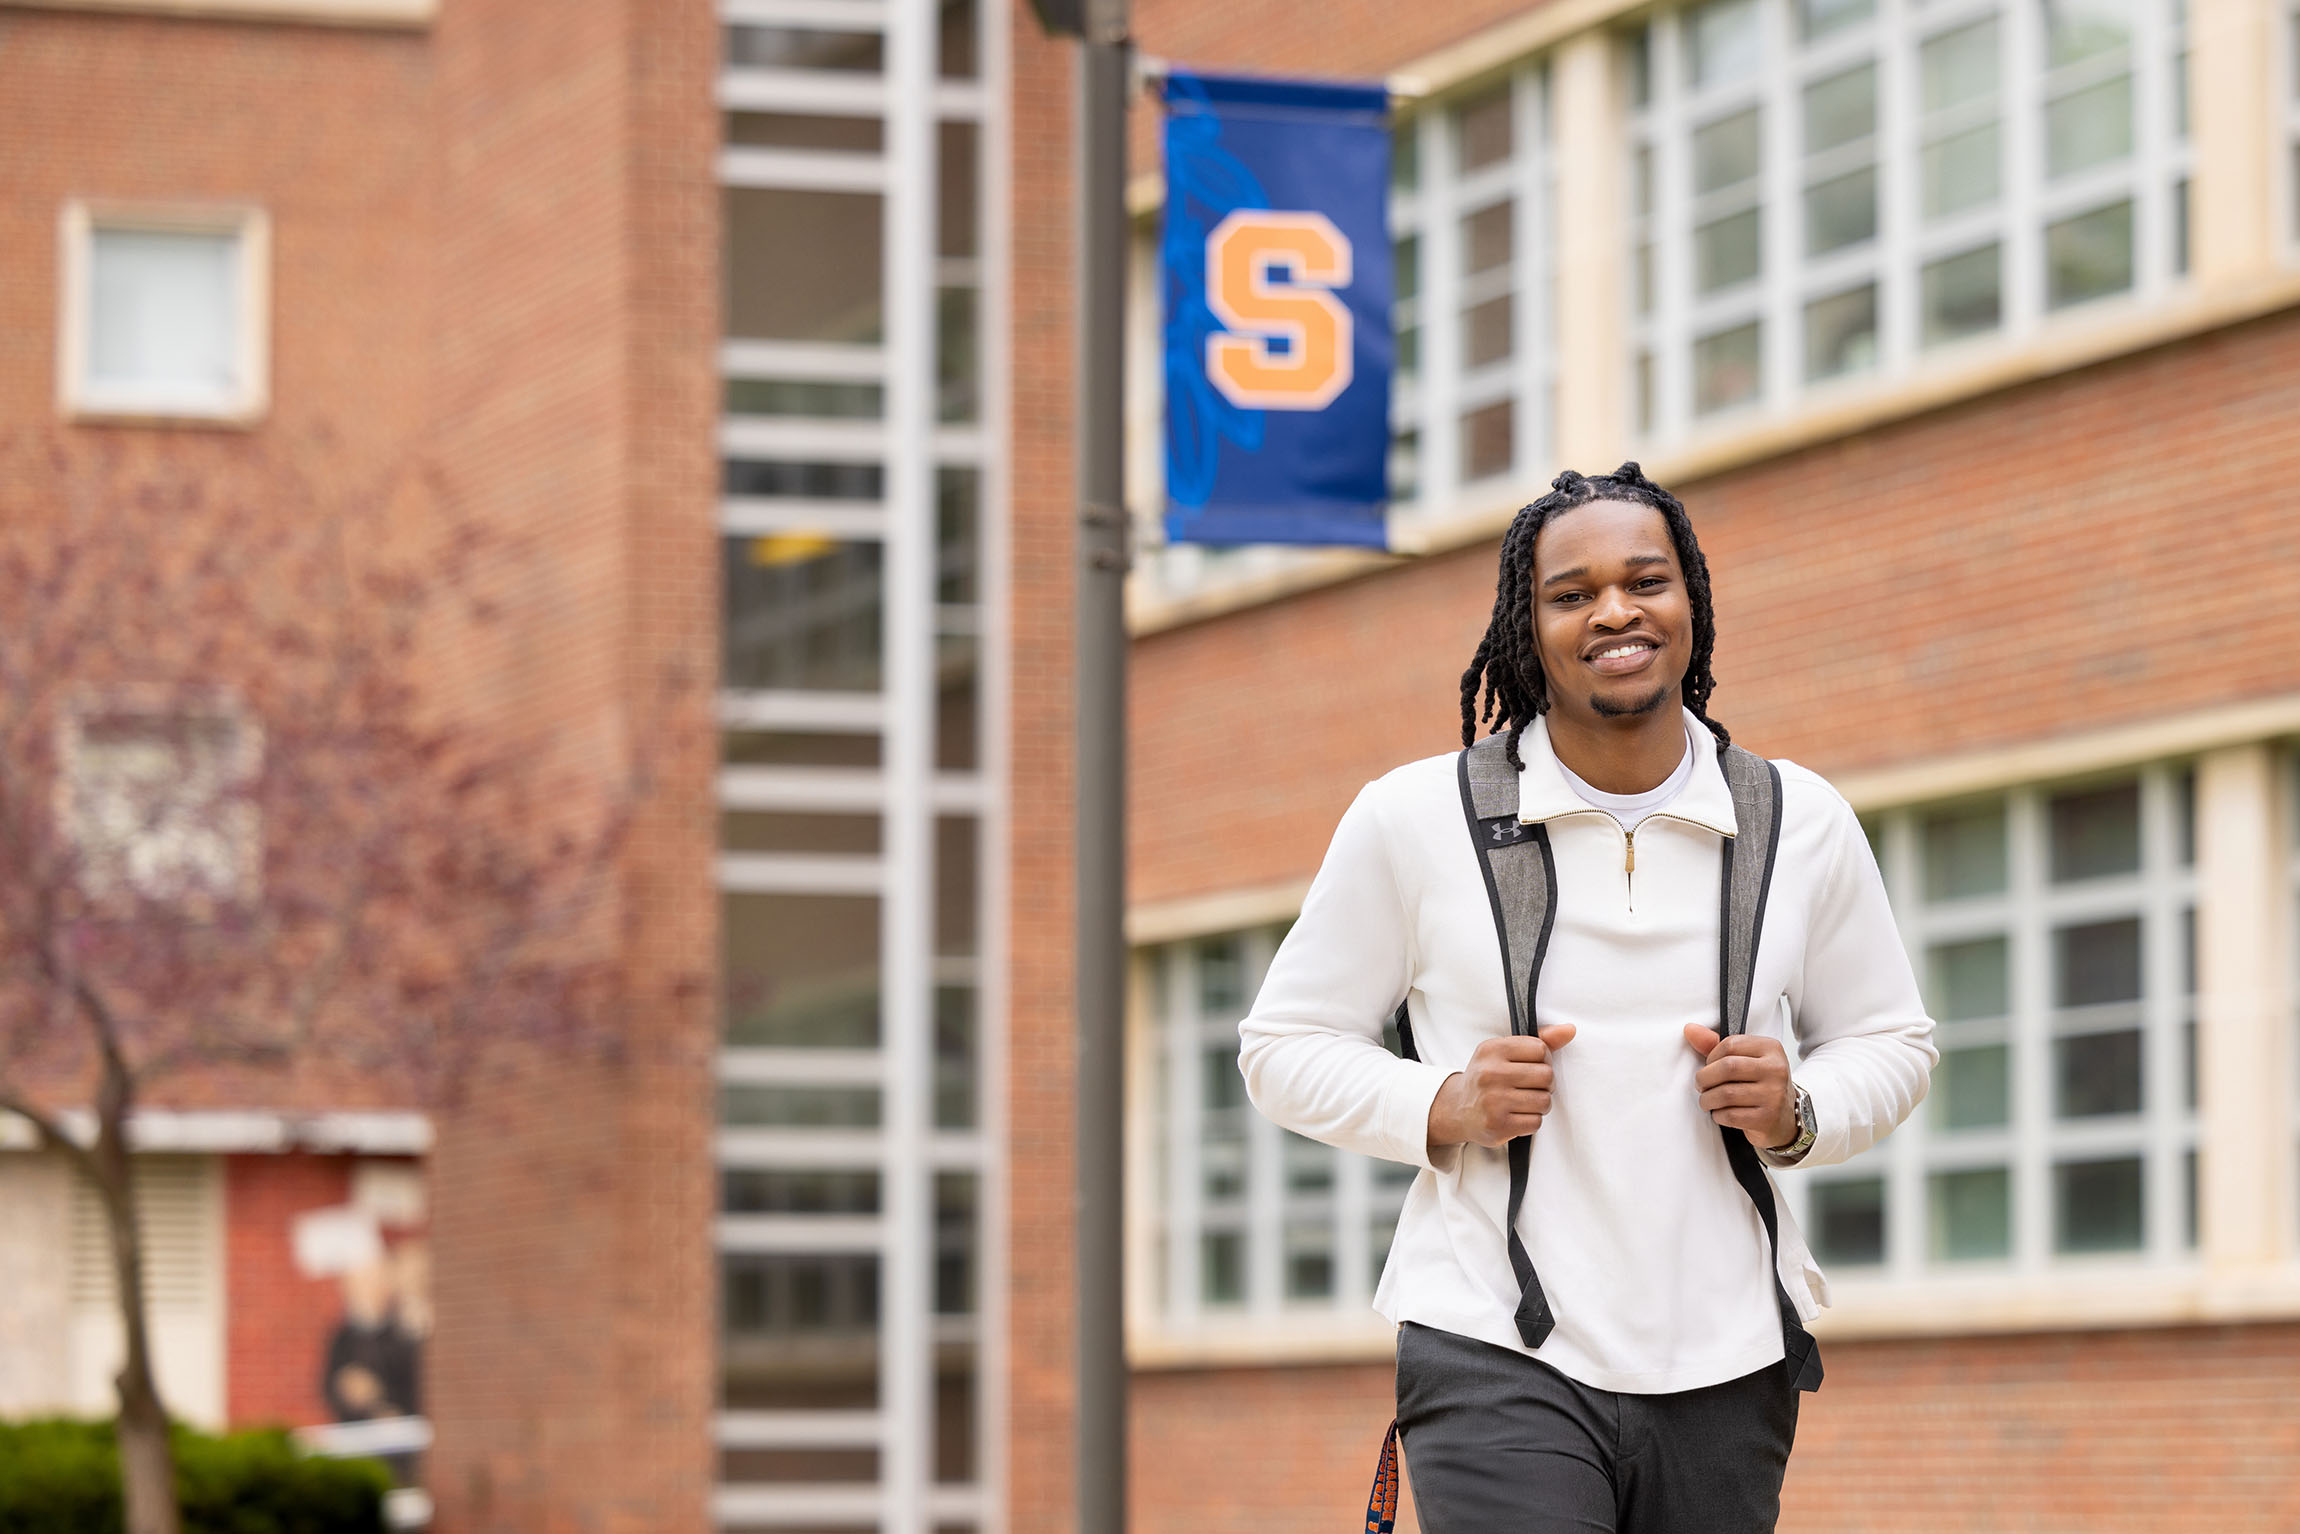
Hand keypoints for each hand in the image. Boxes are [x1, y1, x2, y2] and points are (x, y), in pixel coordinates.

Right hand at [1427, 1026, 1577, 1151]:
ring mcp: (1493, 1100)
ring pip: (1544, 1101)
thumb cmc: (1487, 1077)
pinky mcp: (1498, 1124)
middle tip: (1530, 1087)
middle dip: (1545, 1084)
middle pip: (1546, 1075)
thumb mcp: (1504, 1052)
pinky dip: (1531, 1121)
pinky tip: (1517, 1115)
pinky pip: (1535, 1122)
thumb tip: (1570, 1030)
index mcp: (1492, 1049)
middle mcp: (1490, 1073)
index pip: (1541, 1049)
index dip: (1544, 1060)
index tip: (1533, 1067)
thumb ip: (1539, 1040)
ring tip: (1524, 1102)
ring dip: (1540, 1104)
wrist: (1458, 1109)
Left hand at [1683, 1025, 1796, 1149]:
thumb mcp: (1743, 1059)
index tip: (1709, 1066)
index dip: (1711, 1056)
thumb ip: (1715, 1044)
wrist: (1783, 1118)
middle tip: (1701, 1085)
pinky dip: (1718, 1115)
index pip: (1731, 1044)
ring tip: (1707, 1100)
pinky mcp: (1767, 1118)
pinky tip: (1720, 1113)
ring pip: (1726, 1094)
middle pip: (1728, 1067)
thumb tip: (1690, 1030)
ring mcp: (1774, 1095)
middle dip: (1705, 1078)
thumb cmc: (1759, 1085)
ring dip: (1707, 1099)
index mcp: (1771, 1048)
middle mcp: (1776, 1070)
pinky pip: (1731, 1115)